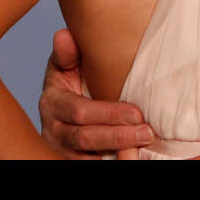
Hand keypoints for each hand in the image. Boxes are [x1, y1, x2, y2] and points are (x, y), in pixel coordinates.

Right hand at [39, 28, 155, 158]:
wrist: (58, 111)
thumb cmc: (69, 84)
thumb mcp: (64, 67)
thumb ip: (66, 54)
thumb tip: (64, 34)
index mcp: (52, 102)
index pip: (79, 111)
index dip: (108, 114)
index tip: (136, 113)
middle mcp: (54, 130)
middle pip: (85, 138)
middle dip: (118, 135)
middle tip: (146, 131)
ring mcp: (61, 150)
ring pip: (88, 157)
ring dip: (117, 152)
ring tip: (143, 143)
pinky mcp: (68, 161)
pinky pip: (90, 165)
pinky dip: (111, 161)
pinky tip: (131, 157)